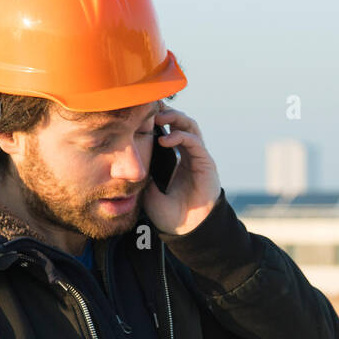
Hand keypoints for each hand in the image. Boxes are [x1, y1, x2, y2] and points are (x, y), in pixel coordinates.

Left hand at [143, 107, 221, 236]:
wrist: (185, 230)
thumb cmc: (169, 214)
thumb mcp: (148, 189)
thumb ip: (144, 171)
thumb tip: (132, 155)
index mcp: (177, 159)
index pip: (170, 130)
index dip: (158, 119)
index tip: (142, 112)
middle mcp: (189, 155)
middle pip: (181, 122)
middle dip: (166, 112)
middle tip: (150, 108)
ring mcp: (198, 158)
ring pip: (190, 126)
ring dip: (175, 118)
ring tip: (158, 118)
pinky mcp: (206, 164)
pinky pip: (194, 142)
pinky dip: (180, 136)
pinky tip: (165, 139)